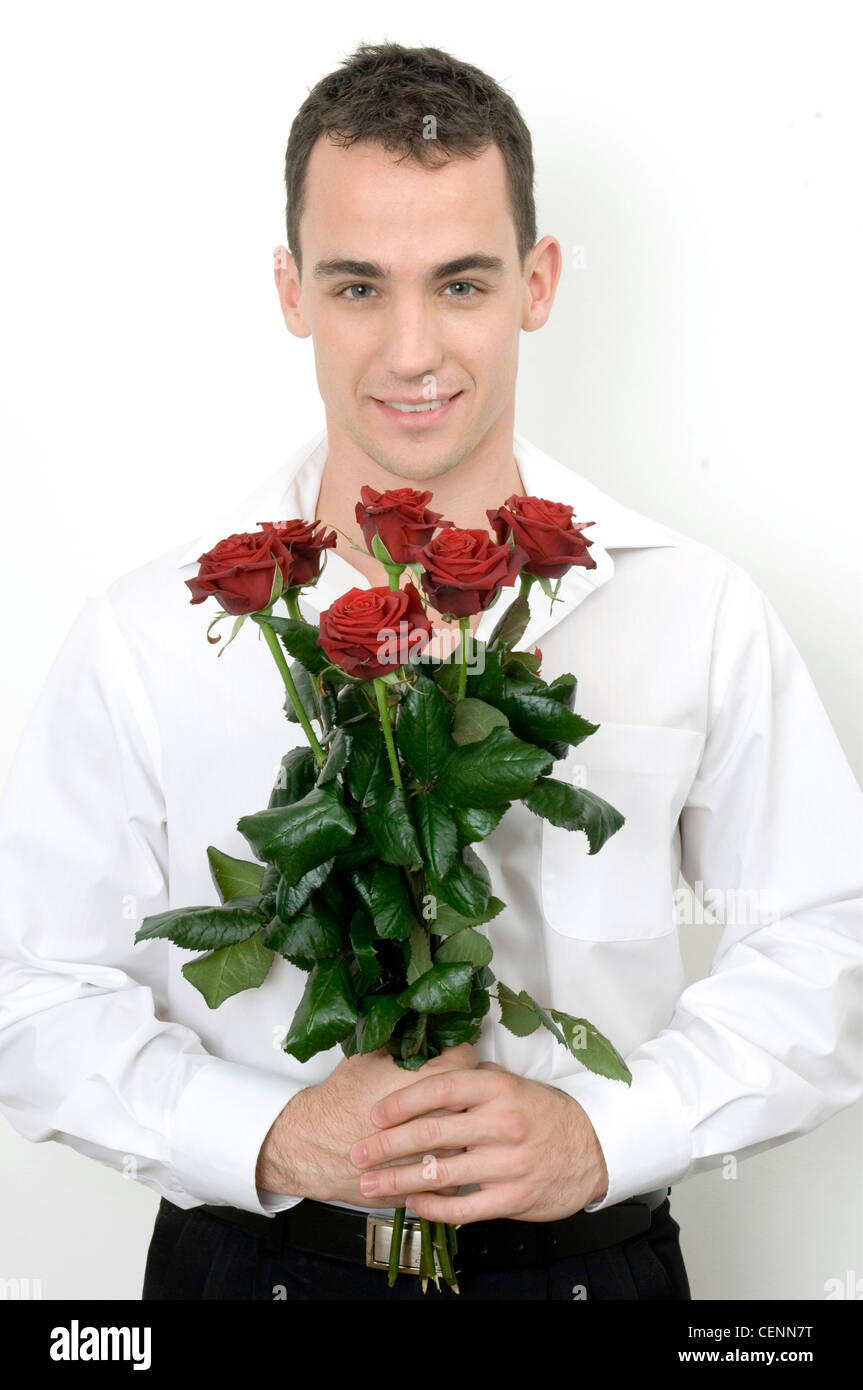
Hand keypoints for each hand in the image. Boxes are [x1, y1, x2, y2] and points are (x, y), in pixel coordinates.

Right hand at [255, 1042, 479, 1207]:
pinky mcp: (429, 1187)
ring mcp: (438, 1157)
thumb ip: (400, 1043)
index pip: (469, 1059)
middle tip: (451, 1093)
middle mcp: (442, 1120)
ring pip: (469, 1142)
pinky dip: (450, 1170)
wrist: (314, 1146)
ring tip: (446, 1125)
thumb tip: (417, 1026)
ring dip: (462, 1134)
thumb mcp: (369, 1055)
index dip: (459, 1054)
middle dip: (465, 1095)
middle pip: (475, 1101)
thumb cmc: (340, 1098)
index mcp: (430, 1082)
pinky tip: (436, 1159)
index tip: (452, 1058)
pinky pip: (456, 1178)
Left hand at [348, 1060, 608, 1223]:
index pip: (440, 1087)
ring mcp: (507, 1163)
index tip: (373, 1113)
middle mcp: (501, 1122)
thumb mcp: (510, 1084)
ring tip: (368, 1183)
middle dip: (386, 1145)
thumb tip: (424, 1069)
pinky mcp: (513, 1197)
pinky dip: (430, 1206)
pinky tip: (410, 1201)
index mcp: (497, 1088)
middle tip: (357, 1152)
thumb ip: (470, 1079)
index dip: (401, 1101)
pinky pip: (461, 1207)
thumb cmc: (541, 1113)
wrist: (591, 1147)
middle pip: (431, 1132)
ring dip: (396, 1179)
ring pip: (439, 1173)